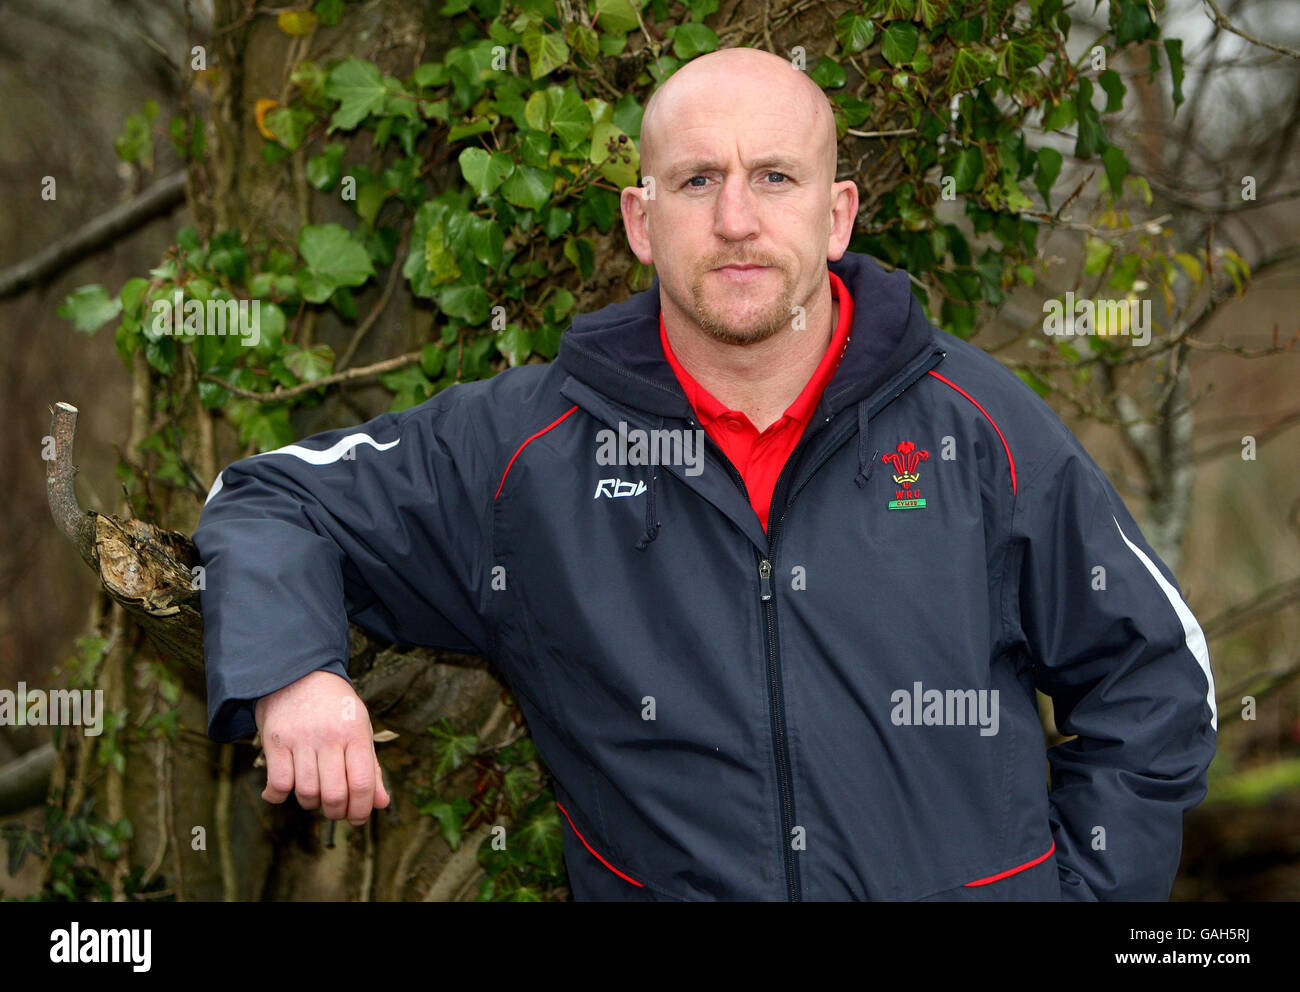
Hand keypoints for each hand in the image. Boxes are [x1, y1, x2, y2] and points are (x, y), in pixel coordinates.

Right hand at [254, 669, 390, 825]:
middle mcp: (329, 736)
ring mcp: (301, 739)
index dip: (362, 809)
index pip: (362, 783)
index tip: (358, 817)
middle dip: (337, 812)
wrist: (298, 673)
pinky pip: (278, 783)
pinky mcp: (275, 741)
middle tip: (336, 809)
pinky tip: (286, 789)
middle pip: (335, 794)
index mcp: (355, 733)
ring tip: (314, 794)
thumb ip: (370, 767)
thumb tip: (381, 803)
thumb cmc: (334, 706)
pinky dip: (279, 796)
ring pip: (307, 793)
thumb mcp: (360, 728)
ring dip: (311, 804)